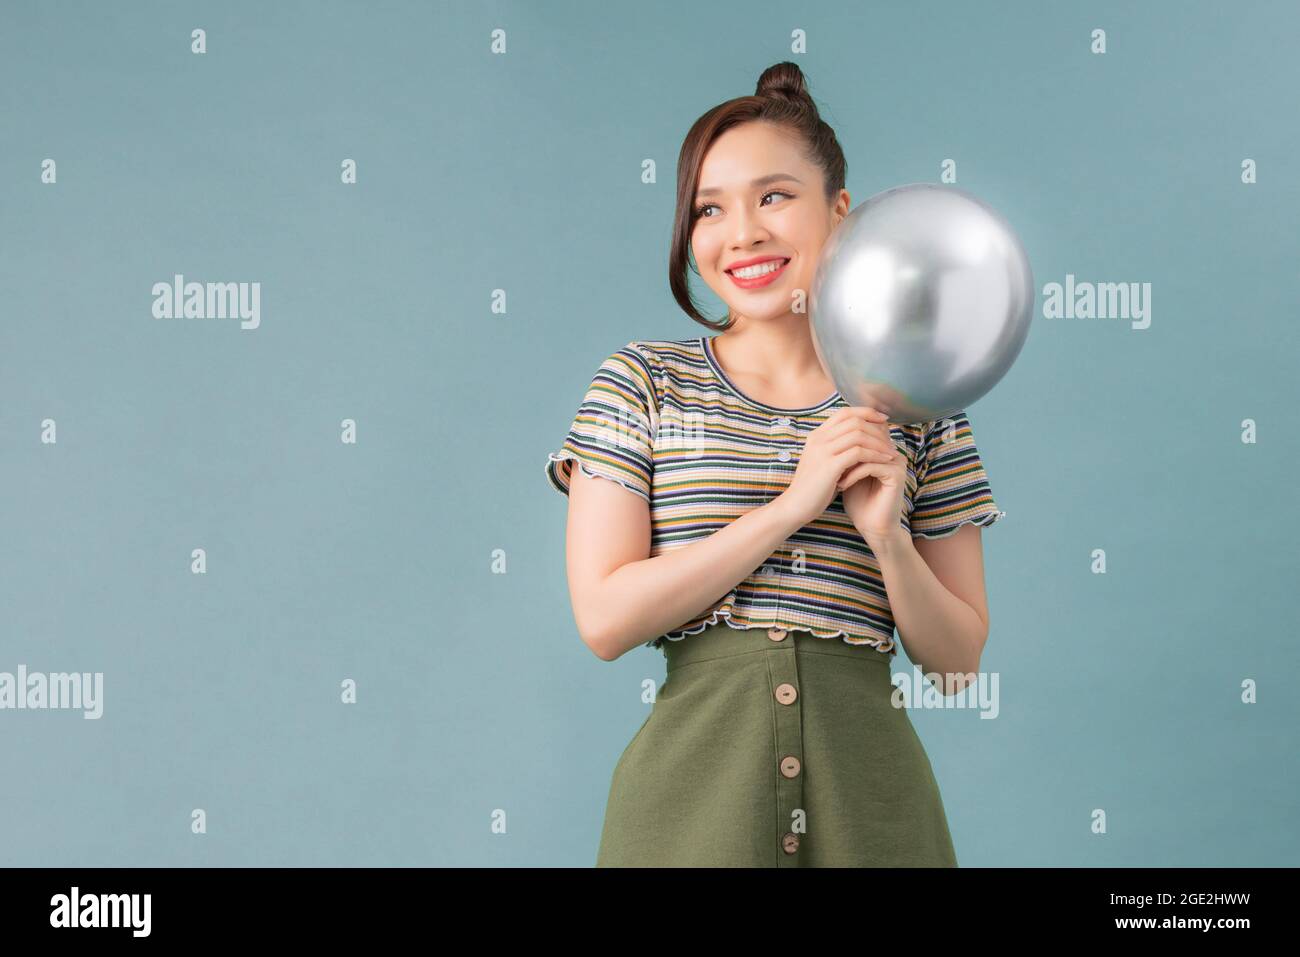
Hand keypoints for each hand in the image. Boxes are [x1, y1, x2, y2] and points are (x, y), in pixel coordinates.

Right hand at [777, 407, 897, 526]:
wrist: (795, 506)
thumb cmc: (813, 487)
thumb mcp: (824, 462)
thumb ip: (838, 449)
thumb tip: (863, 440)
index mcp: (816, 435)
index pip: (845, 413)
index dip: (866, 413)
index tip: (882, 420)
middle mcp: (818, 438)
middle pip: (854, 420)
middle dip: (877, 428)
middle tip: (890, 440)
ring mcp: (822, 450)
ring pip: (858, 434)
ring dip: (879, 443)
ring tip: (890, 452)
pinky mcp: (829, 465)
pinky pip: (859, 452)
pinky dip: (875, 455)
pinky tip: (884, 462)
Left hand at [838, 417, 906, 545]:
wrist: (871, 525)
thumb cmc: (858, 499)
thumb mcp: (848, 470)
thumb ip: (845, 452)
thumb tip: (827, 433)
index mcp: (882, 447)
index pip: (862, 429)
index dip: (842, 439)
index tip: (825, 454)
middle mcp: (892, 451)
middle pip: (865, 436)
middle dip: (843, 449)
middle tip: (826, 461)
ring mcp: (896, 462)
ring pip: (866, 451)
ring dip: (845, 463)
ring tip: (831, 475)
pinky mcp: (897, 474)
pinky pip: (870, 466)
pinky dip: (852, 474)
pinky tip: (841, 485)